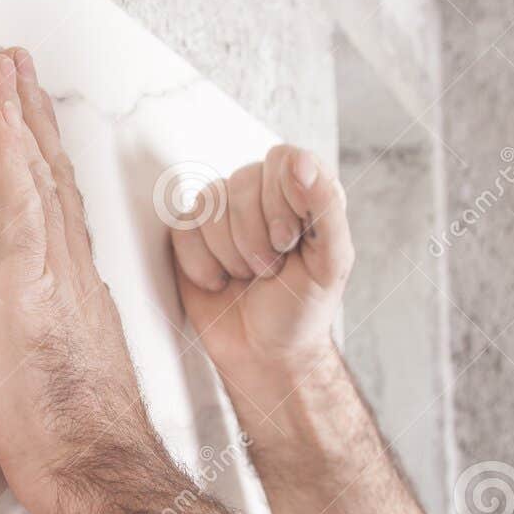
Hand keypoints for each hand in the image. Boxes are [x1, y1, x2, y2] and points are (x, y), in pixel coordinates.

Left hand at [0, 48, 165, 513]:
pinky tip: (1, 115)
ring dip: (18, 115)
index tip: (30, 120)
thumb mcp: (61, 383)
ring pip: (35, 175)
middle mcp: (70, 271)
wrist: (98, 467)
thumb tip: (44, 343)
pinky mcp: (29, 282)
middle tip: (17, 69)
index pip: (57, 210)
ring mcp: (51, 271)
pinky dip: (11, 151)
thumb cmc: (78, 440)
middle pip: (50, 179)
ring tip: (5, 68)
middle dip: (32, 119)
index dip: (41, 161)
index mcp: (75, 293)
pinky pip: (20, 200)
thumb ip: (54, 347)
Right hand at [171, 146, 352, 419]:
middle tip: (269, 269)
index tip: (288, 241)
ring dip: (229, 253)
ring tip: (246, 277)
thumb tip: (300, 161)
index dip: (279, 199)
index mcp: (302, 193)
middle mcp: (262, 195)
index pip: (282, 159)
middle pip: (242, 180)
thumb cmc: (301, 309)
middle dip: (255, 237)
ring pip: (209, 203)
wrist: (262, 353)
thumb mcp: (331, 262)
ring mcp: (223, 214)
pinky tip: (218, 282)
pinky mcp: (191, 236)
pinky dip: (201, 264)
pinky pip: (182, 227)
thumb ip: (325, 206)